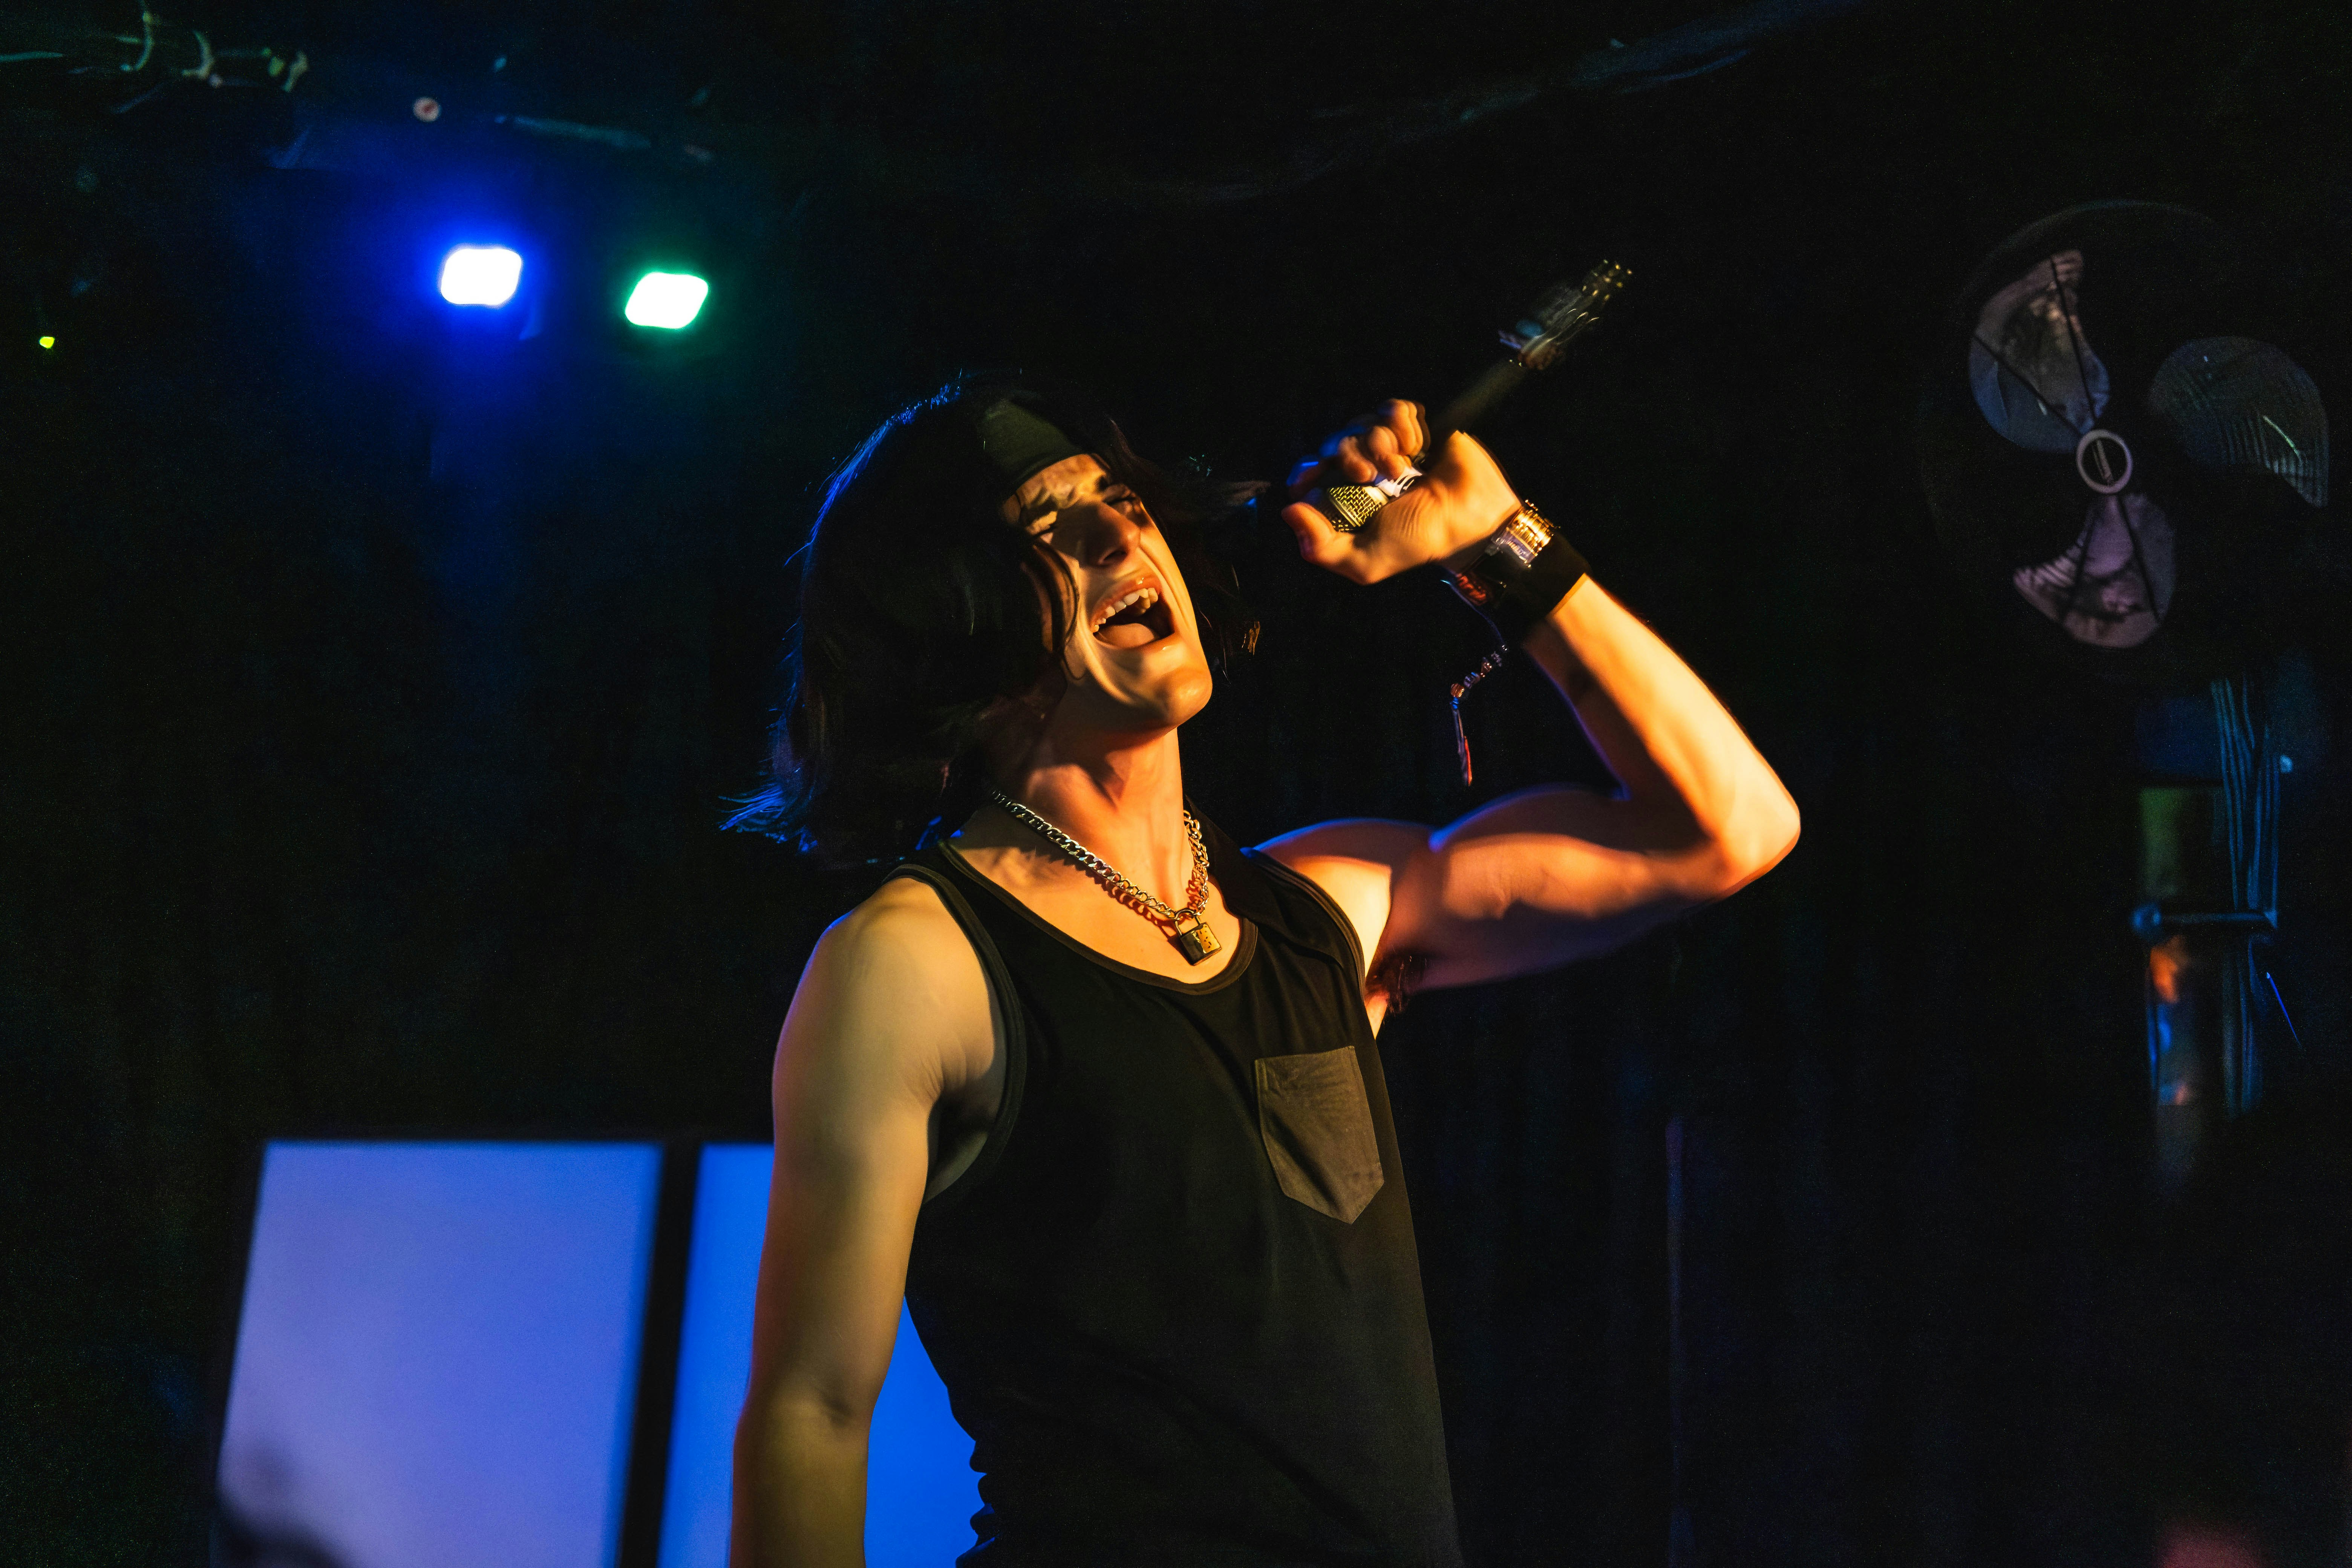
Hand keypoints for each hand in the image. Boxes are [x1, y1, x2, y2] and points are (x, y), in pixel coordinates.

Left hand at [1282, 399, 1521, 584]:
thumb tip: (1289, 511)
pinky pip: (1392, 409)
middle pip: (1333, 442)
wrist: (1471, 516)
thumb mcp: (1367, 561)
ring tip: (1402, 467)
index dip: (1306, 470)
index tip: (1316, 472)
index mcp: (1346, 499)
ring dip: (1379, 442)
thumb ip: (1323, 548)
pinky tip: (1419, 447)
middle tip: (1370, 475)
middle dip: (1349, 455)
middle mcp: (1363, 470)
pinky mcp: (1413, 427)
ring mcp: (1388, 446)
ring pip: (1362, 423)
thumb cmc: (1419, 539)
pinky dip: (1403, 425)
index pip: (1309, 474)